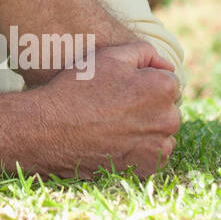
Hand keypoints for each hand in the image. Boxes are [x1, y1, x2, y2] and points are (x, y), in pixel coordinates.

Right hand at [39, 41, 181, 178]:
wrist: (51, 129)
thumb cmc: (78, 88)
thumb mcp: (109, 56)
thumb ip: (144, 52)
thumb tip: (166, 65)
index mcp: (163, 88)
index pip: (167, 81)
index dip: (142, 82)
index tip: (120, 87)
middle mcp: (168, 118)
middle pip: (167, 107)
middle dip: (149, 105)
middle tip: (115, 106)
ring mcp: (159, 146)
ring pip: (162, 131)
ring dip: (147, 127)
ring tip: (114, 124)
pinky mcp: (148, 167)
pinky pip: (154, 154)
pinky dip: (141, 148)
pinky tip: (117, 140)